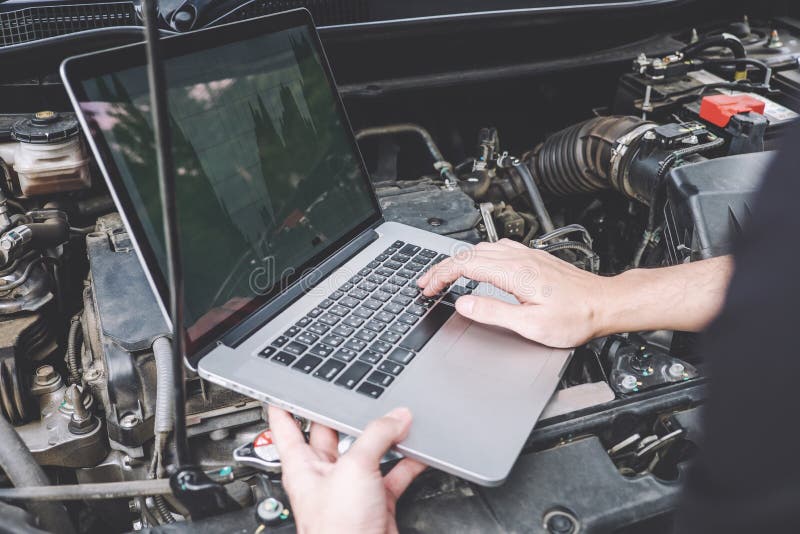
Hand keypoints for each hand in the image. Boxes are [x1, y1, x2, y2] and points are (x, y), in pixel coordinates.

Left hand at [268, 405, 426, 533]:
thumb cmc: (337, 530)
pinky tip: (418, 449)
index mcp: (302, 464)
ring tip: (399, 415)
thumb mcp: (354, 468)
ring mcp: (351, 488)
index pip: (286, 423)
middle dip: (346, 413)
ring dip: (384, 436)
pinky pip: (393, 473)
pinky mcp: (376, 501)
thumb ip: (376, 437)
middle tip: (356, 390)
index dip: (286, 399)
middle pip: (331, 433)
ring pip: (368, 451)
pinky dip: (408, 461)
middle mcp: (325, 474)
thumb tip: (395, 417)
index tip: (290, 381)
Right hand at [417, 239, 608, 347]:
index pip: (465, 265)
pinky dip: (477, 256)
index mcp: (514, 273)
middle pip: (468, 254)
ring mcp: (527, 255)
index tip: (428, 288)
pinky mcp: (534, 258)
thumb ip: (494, 312)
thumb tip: (464, 304)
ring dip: (459, 261)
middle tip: (426, 284)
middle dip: (442, 268)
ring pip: (482, 249)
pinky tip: (477, 265)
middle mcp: (519, 259)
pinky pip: (497, 249)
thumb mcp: (531, 325)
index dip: (440, 276)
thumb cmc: (576, 317)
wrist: (605, 304)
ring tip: (445, 276)